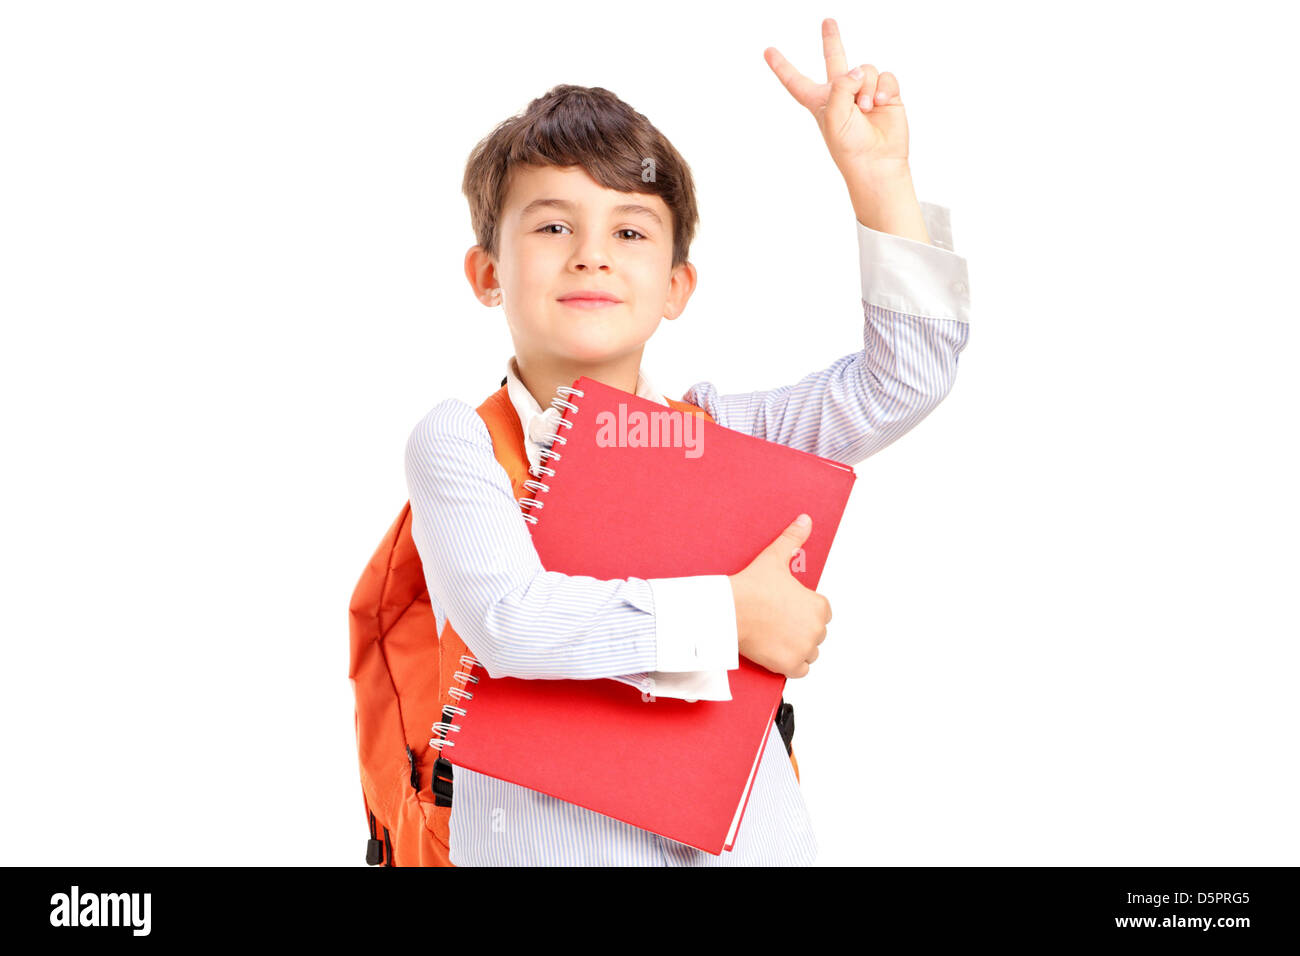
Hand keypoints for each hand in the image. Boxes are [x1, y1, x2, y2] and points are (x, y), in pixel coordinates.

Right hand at [729, 515, 831, 678]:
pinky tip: (776, 653)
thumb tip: (805, 520)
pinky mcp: (790, 665)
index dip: (803, 610)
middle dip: (800, 630)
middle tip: (777, 622)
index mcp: (819, 606)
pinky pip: (800, 670)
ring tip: (775, 637)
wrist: (728, 611)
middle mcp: (817, 629)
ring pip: (809, 652)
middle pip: (815, 633)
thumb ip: (793, 539)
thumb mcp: (775, 558)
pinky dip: (791, 665)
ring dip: (797, 648)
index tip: (786, 609)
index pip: (821, 613)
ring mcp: (804, 649)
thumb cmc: (750, 587)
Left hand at [764, 18, 909, 180]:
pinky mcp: (885, 94)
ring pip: (865, 69)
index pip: (795, 81)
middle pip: (834, 59)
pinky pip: (885, 77)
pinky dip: (883, 88)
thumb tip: (859, 70)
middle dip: (831, 40)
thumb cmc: (850, 147)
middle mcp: (841, 94)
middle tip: (828, 21)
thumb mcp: (833, 116)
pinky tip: (881, 103)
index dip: (782, 66)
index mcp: (819, 102)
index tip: (768, 51)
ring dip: (865, 87)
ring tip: (866, 109)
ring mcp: (863, 92)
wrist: (877, 163)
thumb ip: (840, 86)